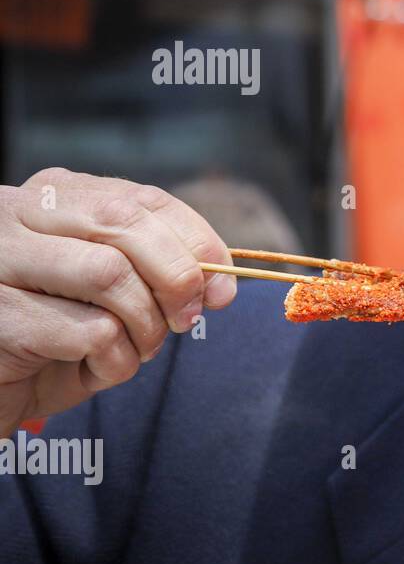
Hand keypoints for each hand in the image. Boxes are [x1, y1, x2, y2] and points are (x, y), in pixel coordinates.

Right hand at [0, 168, 236, 436]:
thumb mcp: (116, 293)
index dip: (197, 242)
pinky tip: (96, 366)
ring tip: (139, 348)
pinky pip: (89, 331)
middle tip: (187, 319)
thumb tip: (222, 284)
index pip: (144, 199)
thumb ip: (162, 270)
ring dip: (144, 323)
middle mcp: (17, 213)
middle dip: (176, 277)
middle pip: (125, 223)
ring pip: (108, 273)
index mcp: (54, 196)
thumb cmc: (59, 336)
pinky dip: (115, 359)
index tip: (222, 289)